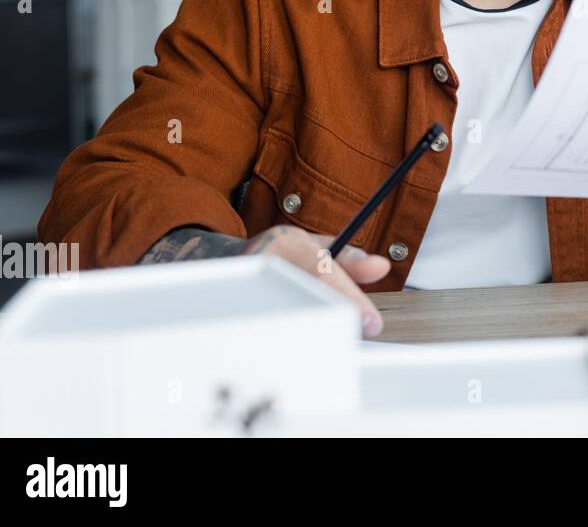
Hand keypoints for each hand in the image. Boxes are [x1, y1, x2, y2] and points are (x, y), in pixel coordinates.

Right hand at [140, 224, 389, 337]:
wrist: (206, 261)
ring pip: (284, 312)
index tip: (372, 323)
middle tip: (359, 331)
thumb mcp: (310, 246)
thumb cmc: (273, 255)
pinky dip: (281, 339)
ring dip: (308, 328)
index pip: (322, 269)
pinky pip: (259, 328)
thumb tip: (381, 266)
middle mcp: (259, 258)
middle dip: (335, 313)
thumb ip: (346, 256)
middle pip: (304, 291)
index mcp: (284, 241)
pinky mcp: (221, 306)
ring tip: (322, 337)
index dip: (350, 297)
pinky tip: (290, 345)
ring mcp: (237, 284)